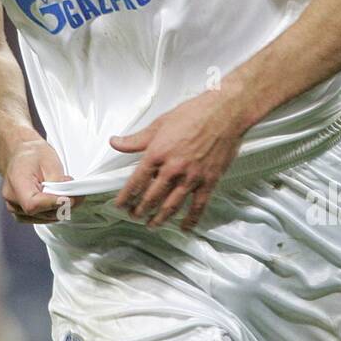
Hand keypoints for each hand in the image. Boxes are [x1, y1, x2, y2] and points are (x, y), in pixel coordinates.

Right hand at [1, 138, 80, 224]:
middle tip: (76, 194)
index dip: (54, 203)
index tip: (70, 199)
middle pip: (41, 213)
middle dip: (62, 205)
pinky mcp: (21, 215)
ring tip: (65, 194)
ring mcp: (15, 210)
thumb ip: (58, 182)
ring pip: (44, 218)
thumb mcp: (48, 162)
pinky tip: (56, 201)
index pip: (33, 204)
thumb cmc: (32, 156)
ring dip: (59, 209)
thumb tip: (70, 196)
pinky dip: (52, 211)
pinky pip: (41, 219)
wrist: (21, 156)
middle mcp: (12, 201)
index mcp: (16, 184)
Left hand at [111, 85, 247, 230]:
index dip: (126, 197)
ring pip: (172, 206)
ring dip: (160, 218)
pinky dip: (190, 219)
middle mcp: (173, 168)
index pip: (136, 181)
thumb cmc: (193, 114)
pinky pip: (198, 206)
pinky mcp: (209, 181)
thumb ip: (136, 139)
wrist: (225, 113)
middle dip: (140, 210)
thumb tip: (116, 142)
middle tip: (134, 216)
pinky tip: (184, 227)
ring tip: (152, 224)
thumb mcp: (159, 124)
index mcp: (158, 153)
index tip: (120, 205)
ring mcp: (192, 177)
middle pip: (152, 197)